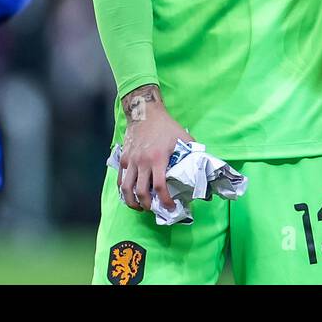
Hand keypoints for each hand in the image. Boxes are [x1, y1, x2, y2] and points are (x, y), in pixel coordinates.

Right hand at [118, 85, 190, 211]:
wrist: (145, 112)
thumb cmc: (166, 126)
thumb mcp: (183, 137)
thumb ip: (191, 152)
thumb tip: (201, 165)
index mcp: (158, 158)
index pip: (159, 186)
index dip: (165, 200)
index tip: (170, 206)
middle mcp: (142, 162)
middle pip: (141, 192)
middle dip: (147, 205)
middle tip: (154, 209)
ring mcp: (130, 161)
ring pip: (126, 188)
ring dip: (132, 201)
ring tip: (139, 206)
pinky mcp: (123, 158)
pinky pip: (120, 179)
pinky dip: (123, 190)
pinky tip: (130, 195)